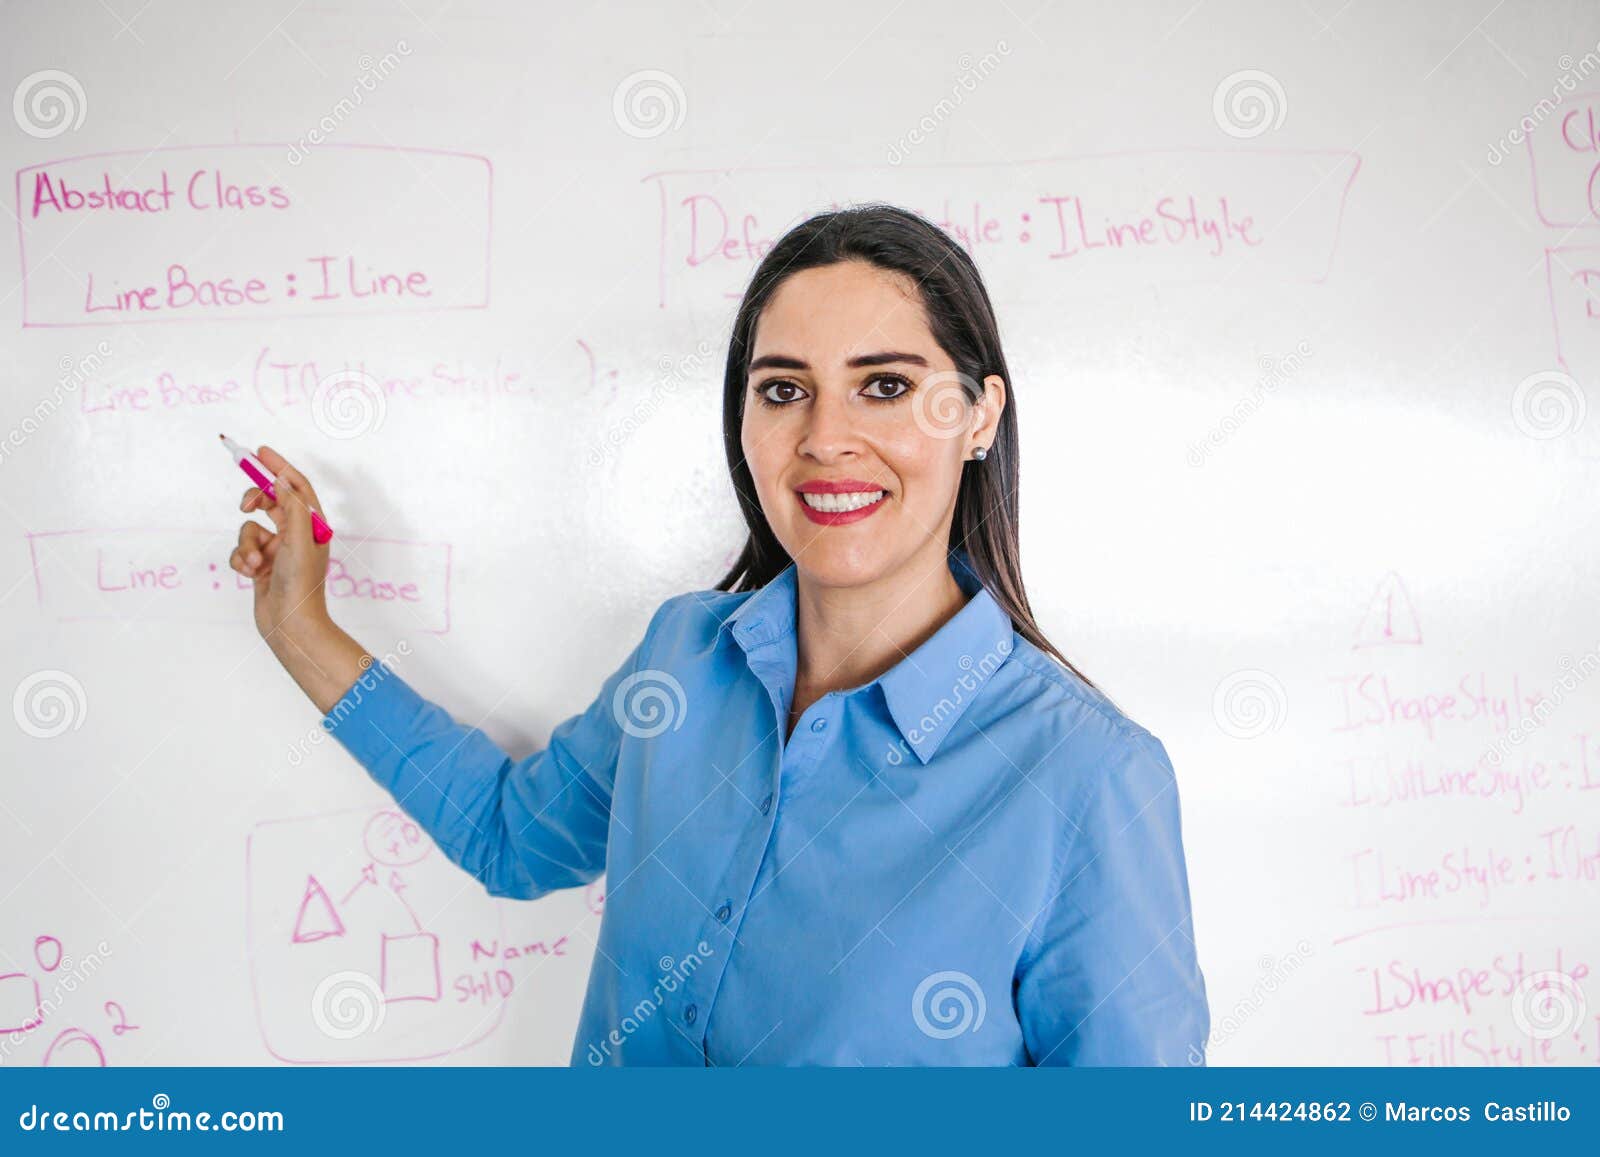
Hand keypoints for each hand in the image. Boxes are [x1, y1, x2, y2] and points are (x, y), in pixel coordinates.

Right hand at [227, 445, 332, 644]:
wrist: (290, 625)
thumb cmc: (301, 585)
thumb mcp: (300, 540)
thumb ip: (291, 507)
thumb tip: (281, 480)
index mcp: (313, 526)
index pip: (297, 487)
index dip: (279, 467)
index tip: (259, 451)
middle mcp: (297, 535)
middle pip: (271, 501)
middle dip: (255, 501)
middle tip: (246, 505)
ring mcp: (277, 550)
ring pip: (249, 529)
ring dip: (247, 545)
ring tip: (256, 564)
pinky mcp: (261, 565)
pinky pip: (241, 550)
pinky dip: (241, 559)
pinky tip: (250, 574)